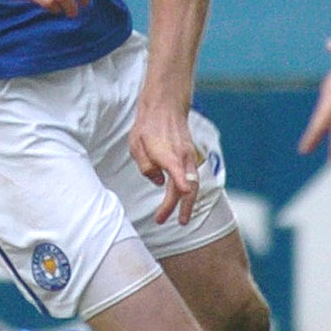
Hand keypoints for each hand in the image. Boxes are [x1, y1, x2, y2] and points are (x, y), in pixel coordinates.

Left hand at [130, 103, 201, 225]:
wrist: (166, 107)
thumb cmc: (148, 126)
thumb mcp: (136, 145)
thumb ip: (145, 166)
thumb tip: (158, 182)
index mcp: (167, 154)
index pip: (178, 172)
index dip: (181, 185)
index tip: (183, 194)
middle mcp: (182, 157)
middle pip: (187, 185)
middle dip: (182, 206)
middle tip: (177, 223)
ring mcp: (189, 157)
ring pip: (193, 184)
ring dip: (188, 202)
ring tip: (182, 218)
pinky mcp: (189, 157)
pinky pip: (192, 178)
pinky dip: (189, 191)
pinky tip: (183, 200)